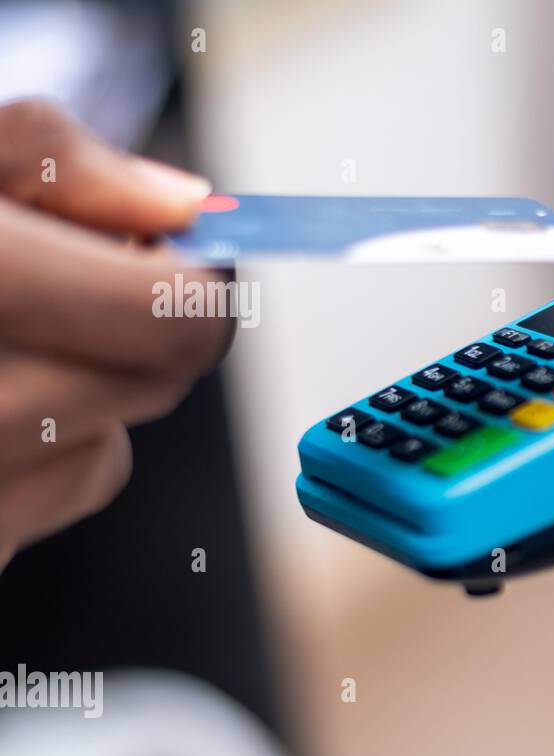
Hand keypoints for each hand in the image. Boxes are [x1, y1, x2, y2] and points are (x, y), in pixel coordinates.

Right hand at [0, 99, 230, 569]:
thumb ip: (57, 162)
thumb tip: (185, 206)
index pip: (170, 316)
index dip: (195, 279)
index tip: (177, 254)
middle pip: (160, 380)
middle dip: (140, 326)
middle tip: (72, 281)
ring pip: (115, 440)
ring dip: (88, 388)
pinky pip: (68, 488)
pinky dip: (50, 448)